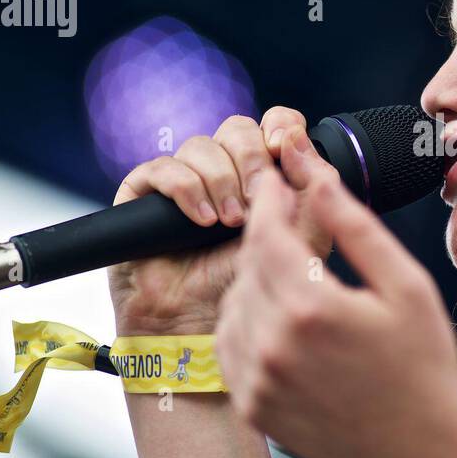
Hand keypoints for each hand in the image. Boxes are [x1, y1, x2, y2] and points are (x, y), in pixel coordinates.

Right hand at [108, 107, 338, 335]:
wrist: (208, 332)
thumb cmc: (257, 293)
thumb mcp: (307, 239)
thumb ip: (313, 186)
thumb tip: (294, 134)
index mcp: (266, 178)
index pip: (273, 125)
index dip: (279, 126)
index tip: (283, 146)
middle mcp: (225, 175)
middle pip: (237, 129)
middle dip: (250, 159)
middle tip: (255, 201)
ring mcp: (184, 185)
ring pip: (200, 146)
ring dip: (219, 181)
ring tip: (228, 223)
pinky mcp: (144, 199)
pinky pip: (161, 168)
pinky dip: (184, 188)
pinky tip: (201, 220)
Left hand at [214, 164, 456, 457]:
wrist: (423, 454)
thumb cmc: (424, 367)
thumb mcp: (405, 284)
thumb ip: (355, 226)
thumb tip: (316, 175)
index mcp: (311, 307)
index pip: (266, 232)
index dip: (268, 199)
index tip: (275, 180)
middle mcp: (272, 345)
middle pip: (246, 266)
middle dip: (265, 237)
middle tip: (290, 223)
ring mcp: (257, 381)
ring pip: (232, 306)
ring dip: (254, 281)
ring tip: (296, 280)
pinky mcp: (253, 409)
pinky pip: (230, 348)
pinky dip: (246, 324)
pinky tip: (282, 322)